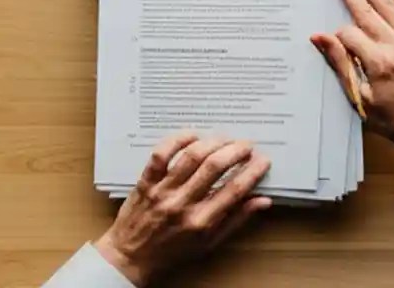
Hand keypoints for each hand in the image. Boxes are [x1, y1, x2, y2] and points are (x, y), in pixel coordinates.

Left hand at [94, 134, 272, 286]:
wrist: (130, 258)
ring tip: (225, 138)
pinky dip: (178, 139)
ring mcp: (162, 191)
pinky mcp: (146, 182)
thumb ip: (237, 220)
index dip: (253, 171)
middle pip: (214, 166)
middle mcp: (182, 204)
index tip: (263, 160)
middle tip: (247, 146)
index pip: (235, 190)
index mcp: (201, 222)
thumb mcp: (209, 244)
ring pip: (191, 156)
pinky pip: (161, 154)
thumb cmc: (172, 252)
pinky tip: (193, 135)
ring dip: (213, 142)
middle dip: (236, 150)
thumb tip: (263, 201)